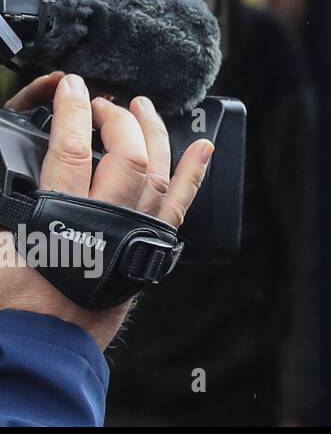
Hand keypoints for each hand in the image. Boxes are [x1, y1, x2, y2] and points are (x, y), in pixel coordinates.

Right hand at [0, 72, 212, 349]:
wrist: (47, 348)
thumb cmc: (15, 304)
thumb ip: (3, 207)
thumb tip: (4, 183)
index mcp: (61, 216)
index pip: (68, 149)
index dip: (70, 111)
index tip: (70, 85)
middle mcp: (107, 220)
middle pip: (126, 155)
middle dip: (115, 120)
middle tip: (101, 102)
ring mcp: (136, 232)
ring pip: (159, 172)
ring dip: (153, 133)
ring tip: (143, 107)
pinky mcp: (152, 247)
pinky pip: (181, 203)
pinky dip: (196, 172)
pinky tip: (206, 146)